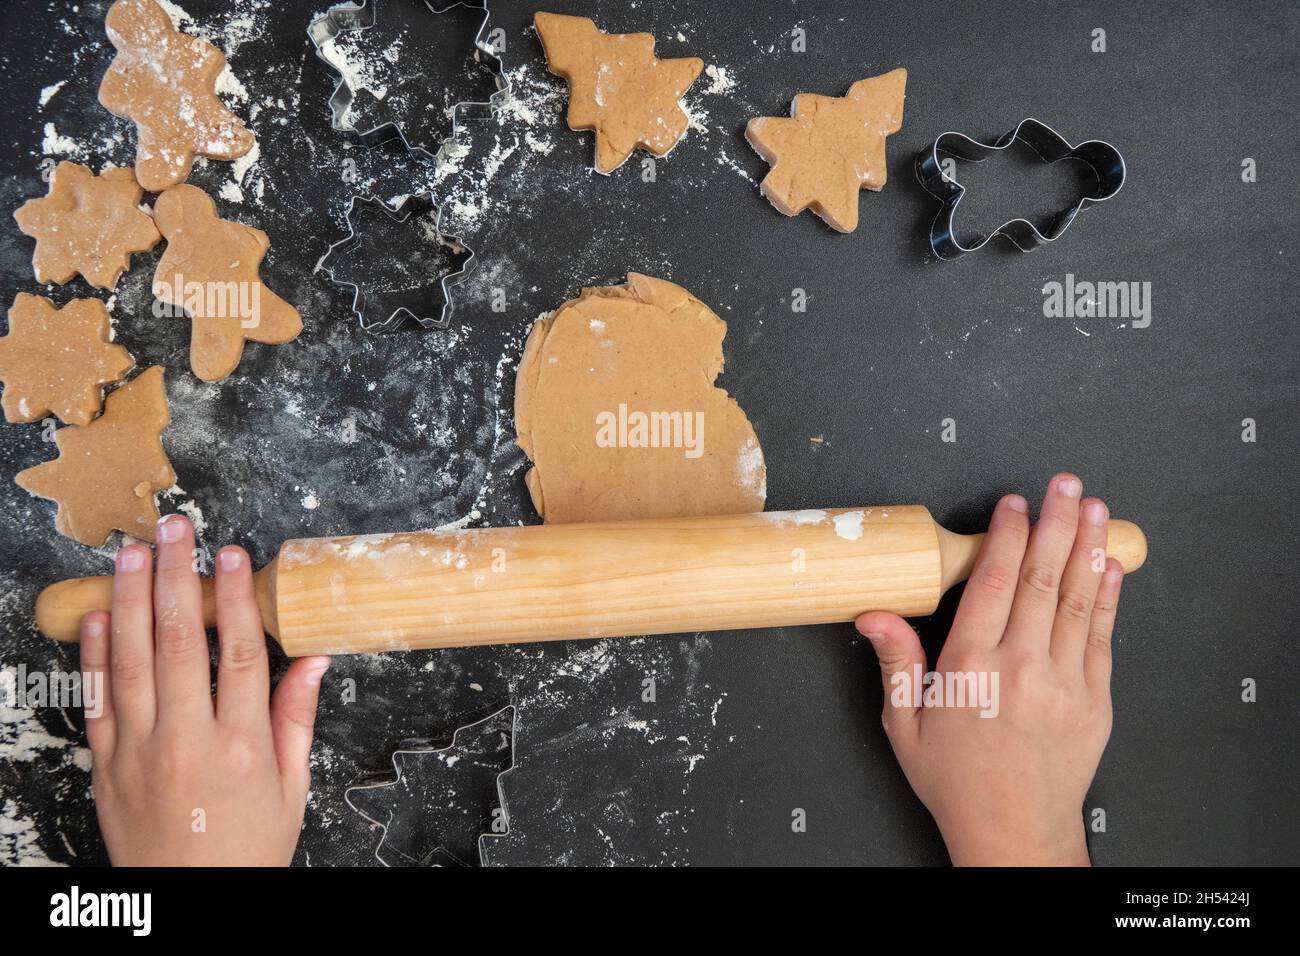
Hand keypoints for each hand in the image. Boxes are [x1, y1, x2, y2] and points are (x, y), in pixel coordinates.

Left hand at [77, 514, 329, 865]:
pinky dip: (95, 653)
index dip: (238, 598)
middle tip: (175, 531)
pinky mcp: (106, 764)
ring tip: (134, 553)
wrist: (189, 903)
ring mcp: (140, 751)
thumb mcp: (292, 789)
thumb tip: (314, 661)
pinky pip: (98, 698)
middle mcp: (187, 742)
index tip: (233, 556)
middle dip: (178, 577)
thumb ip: (297, 720)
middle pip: (182, 642)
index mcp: (242, 747)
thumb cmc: (245, 850)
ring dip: (132, 599)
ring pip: (133, 659)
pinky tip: (99, 615)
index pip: (241, 654)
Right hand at [856, 473, 1122, 865]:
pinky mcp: (1094, 699)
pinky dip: (1108, 596)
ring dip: (1088, 547)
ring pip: (1080, 600)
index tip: (1014, 503)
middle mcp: (1022, 667)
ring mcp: (1065, 682)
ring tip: (1097, 507)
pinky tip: (1109, 565)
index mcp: (971, 667)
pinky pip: (1104, 636)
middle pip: (1044, 578)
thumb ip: (896, 662)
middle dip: (1057, 523)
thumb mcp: (905, 723)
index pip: (995, 582)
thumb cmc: (955, 779)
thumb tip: (873, 615)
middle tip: (1066, 483)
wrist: (1014, 832)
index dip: (1007, 535)